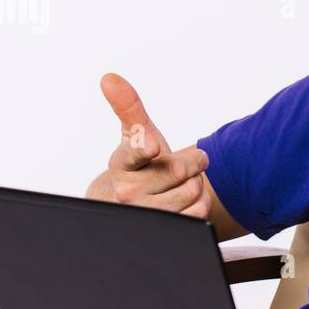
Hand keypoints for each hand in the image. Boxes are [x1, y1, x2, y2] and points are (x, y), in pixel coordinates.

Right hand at [91, 72, 213, 219]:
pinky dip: (199, 205)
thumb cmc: (139, 164)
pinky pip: (199, 213)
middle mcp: (127, 190)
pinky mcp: (162, 231)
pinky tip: (183, 202)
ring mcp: (143, 214)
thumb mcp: (134, 135)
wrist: (132, 205)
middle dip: (191, 164)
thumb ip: (128, 106)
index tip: (152, 146)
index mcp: (121, 161)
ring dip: (195, 185)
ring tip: (178, 185)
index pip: (135, 152)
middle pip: (181, 170)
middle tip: (182, 165)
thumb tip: (109, 78)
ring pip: (193, 192)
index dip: (145, 147)